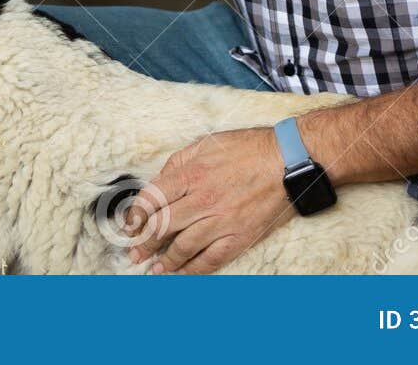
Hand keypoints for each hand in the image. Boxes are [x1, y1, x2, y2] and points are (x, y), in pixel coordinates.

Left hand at [123, 127, 294, 274]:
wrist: (286, 161)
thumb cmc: (247, 149)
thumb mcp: (205, 144)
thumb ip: (178, 162)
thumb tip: (159, 180)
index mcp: (192, 174)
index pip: (153, 198)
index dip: (137, 214)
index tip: (130, 225)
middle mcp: (203, 199)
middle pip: (164, 226)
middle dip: (145, 242)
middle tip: (135, 253)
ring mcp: (222, 221)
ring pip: (184, 247)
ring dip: (165, 260)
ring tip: (153, 268)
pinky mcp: (239, 236)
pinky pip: (212, 258)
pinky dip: (194, 269)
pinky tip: (183, 273)